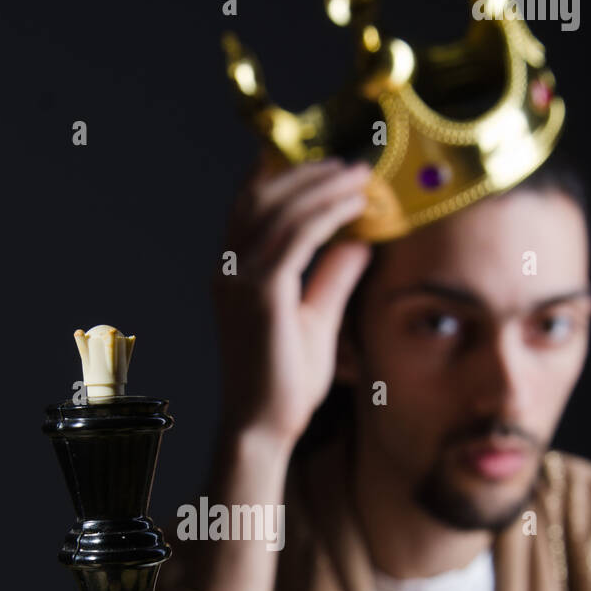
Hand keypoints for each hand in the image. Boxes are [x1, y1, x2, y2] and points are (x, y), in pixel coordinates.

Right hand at [213, 154, 371, 446]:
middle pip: (262, 196)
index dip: (282, 175)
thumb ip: (332, 277)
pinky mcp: (261, 294)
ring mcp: (240, 280)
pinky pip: (297, 236)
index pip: (250, 206)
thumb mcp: (315, 319)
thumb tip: (359, 242)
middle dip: (307, 173)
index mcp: (233, 273)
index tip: (325, 163)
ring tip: (361, 177)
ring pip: (281, 209)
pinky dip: (328, 213)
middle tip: (351, 164)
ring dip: (324, 186)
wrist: (261, 428)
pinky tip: (356, 206)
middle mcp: (229, 269)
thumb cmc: (284, 383)